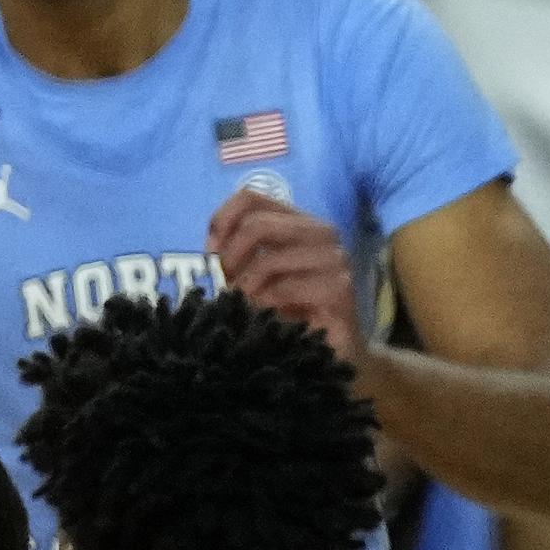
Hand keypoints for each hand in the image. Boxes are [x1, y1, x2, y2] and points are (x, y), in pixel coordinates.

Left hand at [208, 191, 365, 362]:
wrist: (331, 352)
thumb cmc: (290, 312)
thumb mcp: (255, 278)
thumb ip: (237, 256)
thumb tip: (212, 250)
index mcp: (298, 222)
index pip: (251, 197)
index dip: (221, 220)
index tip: (209, 253)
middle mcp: (321, 232)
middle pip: (257, 225)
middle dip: (230, 258)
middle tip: (226, 287)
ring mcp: (335, 258)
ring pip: (268, 261)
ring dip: (246, 289)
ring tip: (245, 307)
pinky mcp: (340, 288)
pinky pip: (285, 290)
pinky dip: (265, 305)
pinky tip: (264, 318)